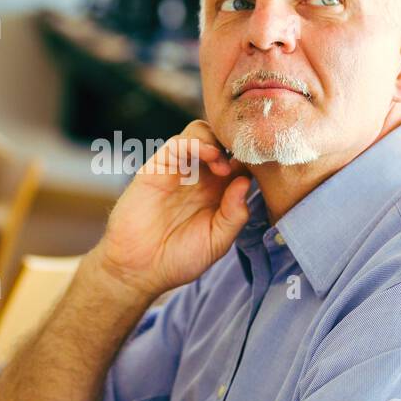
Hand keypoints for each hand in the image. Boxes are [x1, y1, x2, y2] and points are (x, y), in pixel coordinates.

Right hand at [93, 119, 249, 296]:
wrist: (138, 268)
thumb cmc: (177, 258)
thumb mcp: (216, 242)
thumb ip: (234, 215)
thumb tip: (246, 182)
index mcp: (219, 192)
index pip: (241, 162)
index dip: (253, 159)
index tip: (262, 167)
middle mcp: (201, 177)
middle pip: (223, 140)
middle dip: (236, 144)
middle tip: (243, 162)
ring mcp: (180, 170)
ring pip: (202, 133)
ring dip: (217, 141)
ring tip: (223, 166)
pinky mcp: (158, 166)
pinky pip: (178, 142)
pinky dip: (197, 142)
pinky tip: (210, 157)